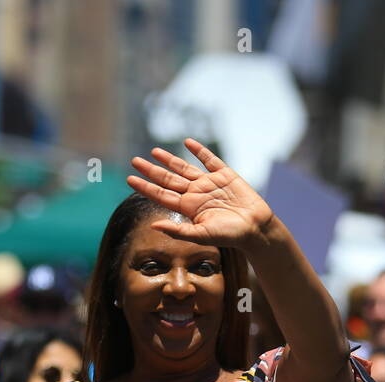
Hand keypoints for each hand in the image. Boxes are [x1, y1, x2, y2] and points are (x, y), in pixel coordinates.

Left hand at [127, 138, 274, 250]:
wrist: (255, 228)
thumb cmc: (229, 236)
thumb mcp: (201, 236)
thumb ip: (178, 231)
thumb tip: (153, 225)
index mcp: (188, 208)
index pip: (161, 194)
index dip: (145, 186)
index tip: (129, 179)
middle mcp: (195, 194)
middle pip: (168, 179)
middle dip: (151, 170)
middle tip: (134, 161)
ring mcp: (209, 183)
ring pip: (184, 168)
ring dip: (169, 159)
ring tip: (153, 152)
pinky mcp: (225, 175)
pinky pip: (209, 160)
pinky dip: (198, 151)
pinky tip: (187, 143)